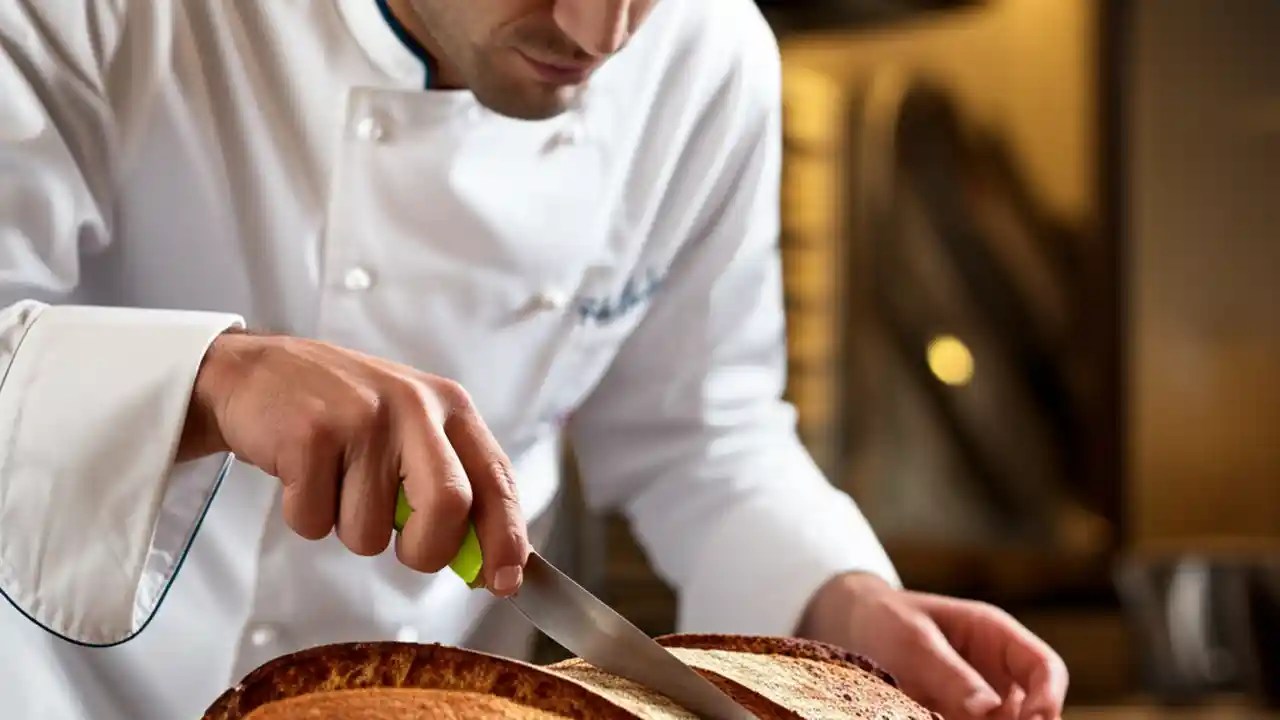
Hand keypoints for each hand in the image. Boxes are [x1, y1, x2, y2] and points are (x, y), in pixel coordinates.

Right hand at [179, 330, 529, 594]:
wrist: (256, 372)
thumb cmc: (344, 413)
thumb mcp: (411, 430)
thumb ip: (450, 483)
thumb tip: (486, 563)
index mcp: (450, 407)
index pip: (496, 479)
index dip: (506, 537)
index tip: (505, 582)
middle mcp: (414, 406)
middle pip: (448, 506)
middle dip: (427, 550)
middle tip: (405, 548)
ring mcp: (362, 417)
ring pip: (372, 531)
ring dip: (349, 528)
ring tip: (334, 481)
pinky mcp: (309, 434)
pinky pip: (315, 522)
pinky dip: (304, 516)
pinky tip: (300, 473)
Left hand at [799, 574, 1067, 719]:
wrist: (850, 626)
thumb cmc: (885, 619)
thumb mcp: (913, 639)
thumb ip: (949, 673)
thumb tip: (988, 712)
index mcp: (996, 636)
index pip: (1046, 668)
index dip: (1048, 698)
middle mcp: (996, 671)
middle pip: (1033, 708)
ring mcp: (979, 699)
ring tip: (943, 716)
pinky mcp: (955, 716)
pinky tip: (932, 719)